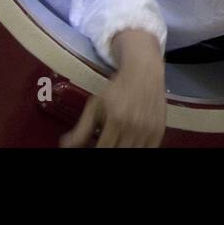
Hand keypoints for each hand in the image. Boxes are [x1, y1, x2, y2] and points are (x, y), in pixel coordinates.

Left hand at [60, 30, 164, 147]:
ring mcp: (149, 129)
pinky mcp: (159, 130)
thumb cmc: (117, 88)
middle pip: (119, 152)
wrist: (144, 72)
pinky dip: (138, 149)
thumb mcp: (95, 104)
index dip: (95, 152)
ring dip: (123, 150)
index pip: (103, 149)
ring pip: (134, 152)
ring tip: (116, 143)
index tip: (92, 149)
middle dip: (109, 150)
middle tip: (104, 144)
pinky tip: (129, 144)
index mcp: (116, 119)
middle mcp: (134, 126)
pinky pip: (149, 149)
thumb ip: (81, 128)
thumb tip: (64, 145)